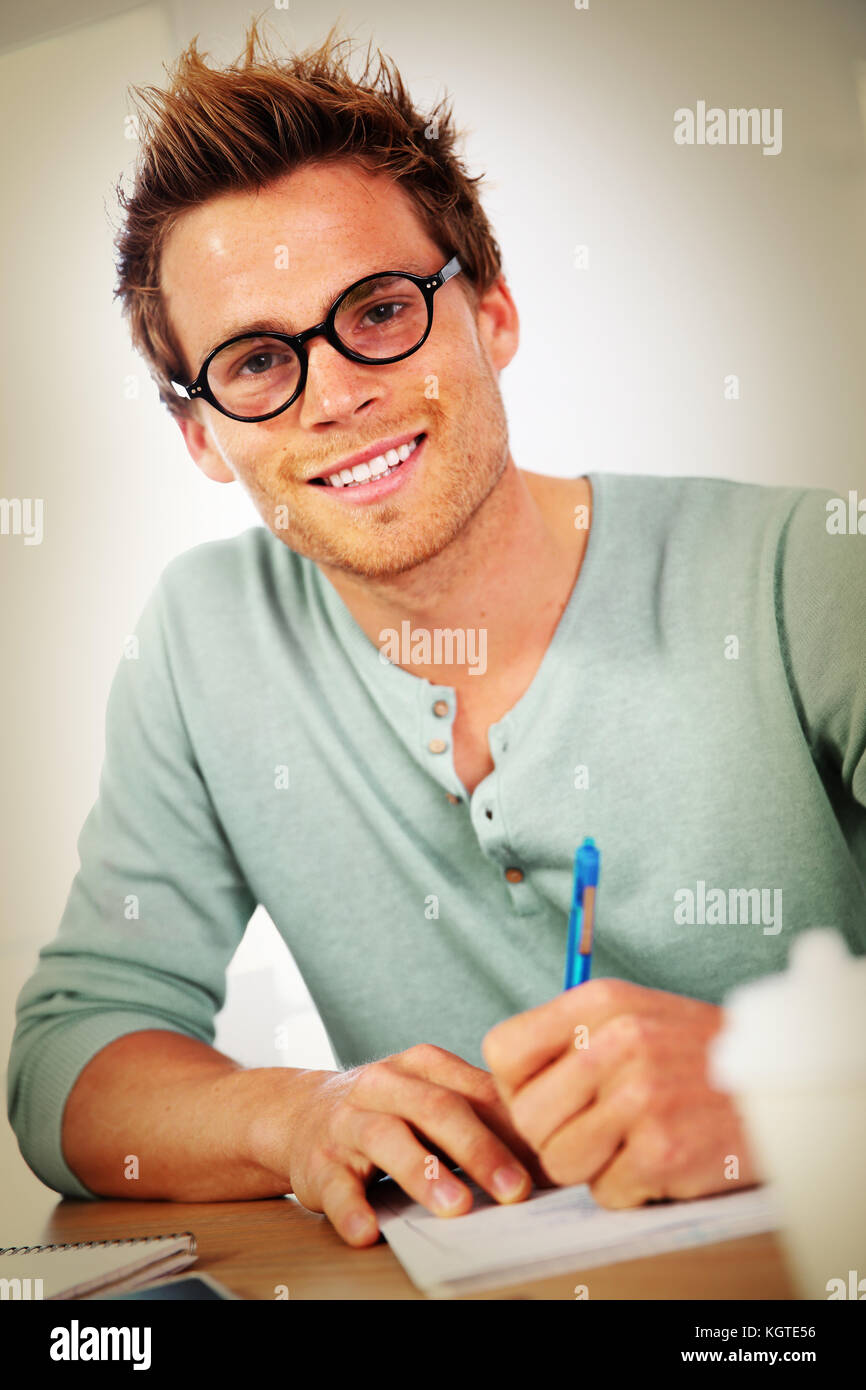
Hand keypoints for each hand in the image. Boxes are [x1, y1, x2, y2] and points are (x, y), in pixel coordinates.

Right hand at [267, 1044, 543, 1245]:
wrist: (299, 1113)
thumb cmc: (387, 1110)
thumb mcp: (431, 1095)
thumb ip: (480, 1114)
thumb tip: (549, 1150)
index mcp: (423, 1065)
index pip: (476, 1091)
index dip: (516, 1127)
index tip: (549, 1162)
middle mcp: (385, 1084)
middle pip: (438, 1109)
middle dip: (481, 1150)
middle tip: (516, 1189)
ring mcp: (349, 1121)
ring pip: (387, 1139)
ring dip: (425, 1174)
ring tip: (456, 1207)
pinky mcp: (319, 1161)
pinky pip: (336, 1185)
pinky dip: (352, 1209)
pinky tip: (369, 1231)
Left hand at [481, 979, 760, 1206]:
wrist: (777, 1082)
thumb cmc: (695, 1054)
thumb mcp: (632, 1014)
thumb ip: (569, 1038)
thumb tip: (504, 1087)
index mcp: (600, 1003)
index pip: (502, 1051)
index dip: (517, 1085)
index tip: (551, 1095)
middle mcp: (617, 1042)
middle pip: (526, 1117)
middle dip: (553, 1135)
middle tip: (597, 1128)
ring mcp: (641, 1096)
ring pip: (558, 1161)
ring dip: (591, 1165)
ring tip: (630, 1141)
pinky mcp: (663, 1149)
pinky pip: (605, 1192)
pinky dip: (630, 1187)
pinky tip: (661, 1157)